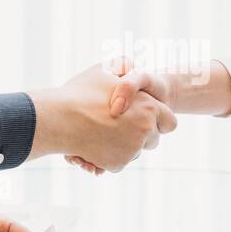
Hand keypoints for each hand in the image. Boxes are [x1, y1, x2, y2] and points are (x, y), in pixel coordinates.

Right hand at [31, 64, 176, 173]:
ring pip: (133, 153)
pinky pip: (117, 164)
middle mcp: (145, 130)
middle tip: (119, 128)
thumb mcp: (104, 70)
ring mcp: (132, 149)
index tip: (145, 119)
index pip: (170, 122)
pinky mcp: (118, 164)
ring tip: (100, 135)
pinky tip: (91, 147)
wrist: (60, 118)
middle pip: (152, 141)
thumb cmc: (81, 92)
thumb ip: (122, 67)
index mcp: (150, 108)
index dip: (159, 121)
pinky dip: (107, 159)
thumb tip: (129, 67)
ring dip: (122, 148)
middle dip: (139, 137)